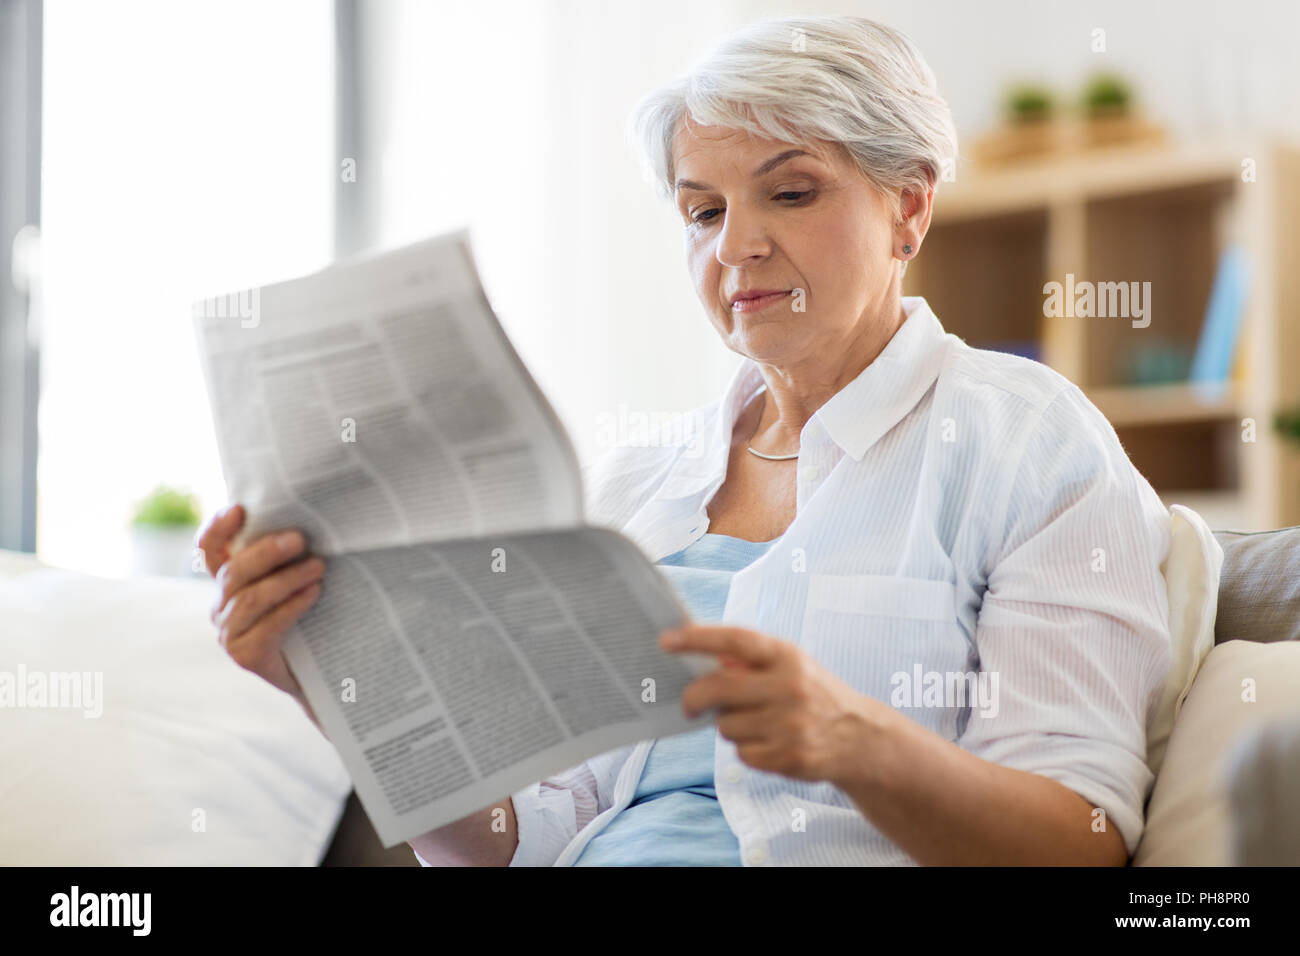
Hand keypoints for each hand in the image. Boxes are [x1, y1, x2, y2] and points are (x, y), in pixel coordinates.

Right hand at [198, 505, 324, 708]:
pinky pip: (266, 626)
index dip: (217, 529)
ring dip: (285, 579)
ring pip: (250, 598)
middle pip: (234, 572)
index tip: (238, 509)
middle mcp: (221, 605)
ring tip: (318, 567)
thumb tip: (309, 521)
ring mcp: (229, 632)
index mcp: (228, 582)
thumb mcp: (294, 581)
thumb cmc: (309, 617)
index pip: (209, 550)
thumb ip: (288, 556)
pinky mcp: (245, 655)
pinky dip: (291, 606)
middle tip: (299, 538)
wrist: (317, 672)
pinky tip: (313, 593)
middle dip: (266, 552)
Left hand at [659, 625, 893, 785]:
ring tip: (757, 723)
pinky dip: (748, 750)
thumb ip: (750, 661)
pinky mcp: (788, 756)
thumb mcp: (790, 665)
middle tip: (689, 704)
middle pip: (719, 689)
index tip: (666, 640)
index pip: (735, 640)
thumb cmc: (814, 694)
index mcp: (787, 656)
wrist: (859, 738)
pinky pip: (741, 753)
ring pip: (726, 726)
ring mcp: (790, 724)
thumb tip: (705, 658)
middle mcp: (790, 687)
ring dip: (731, 726)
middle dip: (694, 697)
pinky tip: (770, 743)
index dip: (697, 638)